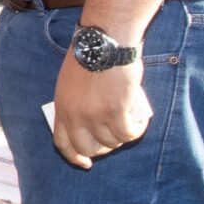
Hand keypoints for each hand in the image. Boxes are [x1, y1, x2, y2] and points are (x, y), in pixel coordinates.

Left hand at [51, 49, 150, 169]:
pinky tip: (141, 122)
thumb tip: (89, 123)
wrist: (105, 41)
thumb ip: (75, 102)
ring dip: (123, 136)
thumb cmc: (92, 54)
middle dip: (104, 149)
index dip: (75, 157)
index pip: (63, 142)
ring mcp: (95, 115)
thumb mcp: (71, 81)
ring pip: (112, 142)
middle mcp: (75, 115)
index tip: (86, 163)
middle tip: (115, 138)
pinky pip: (128, 133)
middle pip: (88, 148)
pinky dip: (137, 130)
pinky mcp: (116, 112)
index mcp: (62, 107)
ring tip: (132, 123)